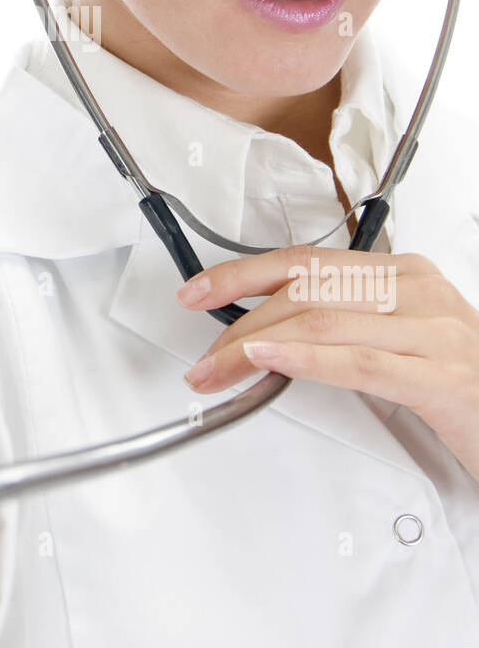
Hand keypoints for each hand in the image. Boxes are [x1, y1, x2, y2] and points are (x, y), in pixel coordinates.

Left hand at [176, 244, 478, 482]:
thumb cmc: (461, 386)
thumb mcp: (400, 342)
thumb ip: (347, 327)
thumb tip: (270, 329)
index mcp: (402, 274)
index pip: (306, 261)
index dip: (242, 273)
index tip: (196, 291)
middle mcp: (417, 290)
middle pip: (305, 292)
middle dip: (238, 321)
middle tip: (202, 359)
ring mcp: (433, 329)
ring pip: (322, 321)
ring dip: (254, 347)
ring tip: (217, 369)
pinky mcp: (442, 376)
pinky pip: (360, 361)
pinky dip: (305, 358)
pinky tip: (268, 358)